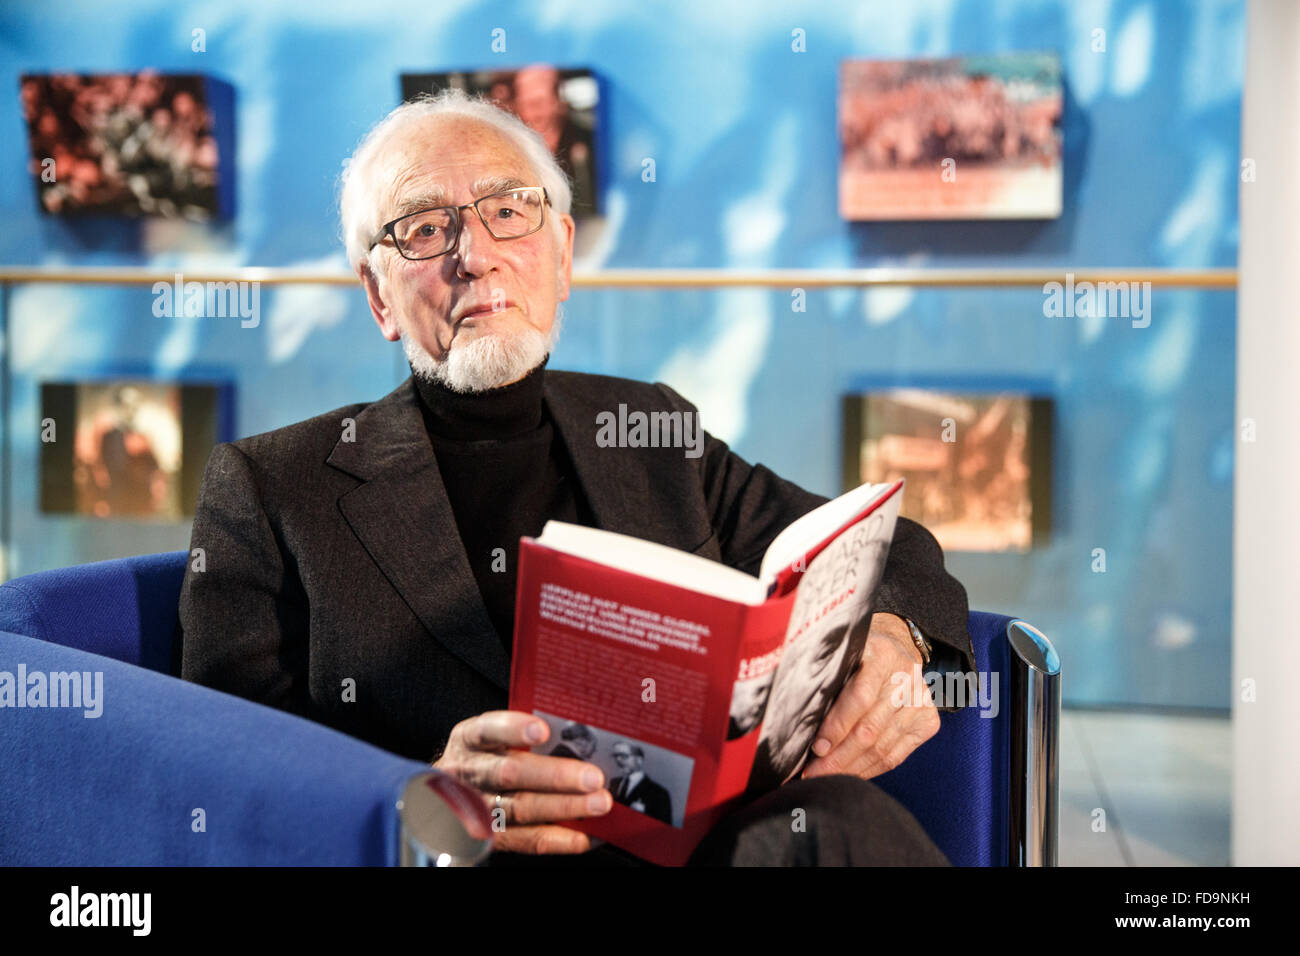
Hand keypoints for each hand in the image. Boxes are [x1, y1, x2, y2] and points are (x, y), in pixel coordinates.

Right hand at [433, 711, 612, 854]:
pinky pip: (525, 840)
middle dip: (555, 776)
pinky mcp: (488, 837)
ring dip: (565, 807)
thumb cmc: (484, 757)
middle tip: (593, 777)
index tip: (543, 731)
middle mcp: (468, 773)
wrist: (444, 795)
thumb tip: (581, 734)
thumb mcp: (490, 737)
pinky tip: (585, 835)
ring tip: (598, 803)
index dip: (513, 730)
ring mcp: (476, 808)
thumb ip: (523, 735)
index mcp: (468, 739)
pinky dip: (558, 838)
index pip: (487, 730)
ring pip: (521, 808)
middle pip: (510, 774)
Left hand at [801, 613, 938, 780]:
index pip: (860, 697)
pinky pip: (896, 756)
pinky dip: (869, 769)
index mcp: (882, 653)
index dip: (837, 726)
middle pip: (871, 728)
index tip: (816, 748)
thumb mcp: (839, 656)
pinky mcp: (928, 721)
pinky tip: (849, 774)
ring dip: (851, 768)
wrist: (893, 649)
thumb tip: (797, 721)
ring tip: (826, 777)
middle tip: (813, 773)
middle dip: (838, 756)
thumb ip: (824, 680)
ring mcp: (921, 700)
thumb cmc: (855, 656)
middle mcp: (906, 676)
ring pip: (883, 747)